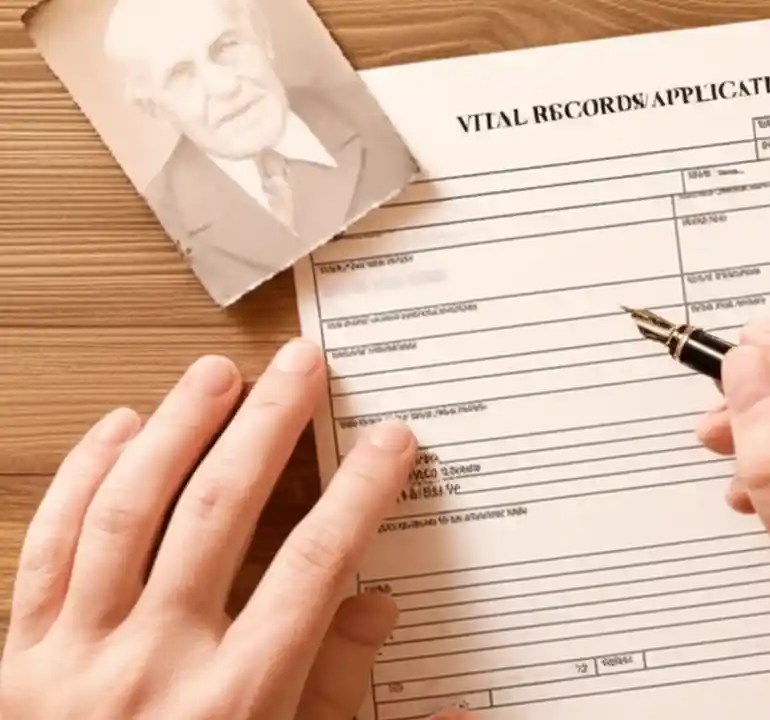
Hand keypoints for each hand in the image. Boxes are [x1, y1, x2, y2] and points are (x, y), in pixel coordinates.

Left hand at [2, 340, 417, 718]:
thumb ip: (337, 700)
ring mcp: (75, 658)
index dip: (359, 494)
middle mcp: (154, 668)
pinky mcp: (16, 657)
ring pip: (126, 510)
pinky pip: (47, 546)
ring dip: (175, 428)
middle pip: (218, 513)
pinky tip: (116, 429)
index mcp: (236, 704)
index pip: (313, 569)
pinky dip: (82, 477)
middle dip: (269, 426)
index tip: (389, 443)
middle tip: (300, 367)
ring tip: (214, 375)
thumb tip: (385, 620)